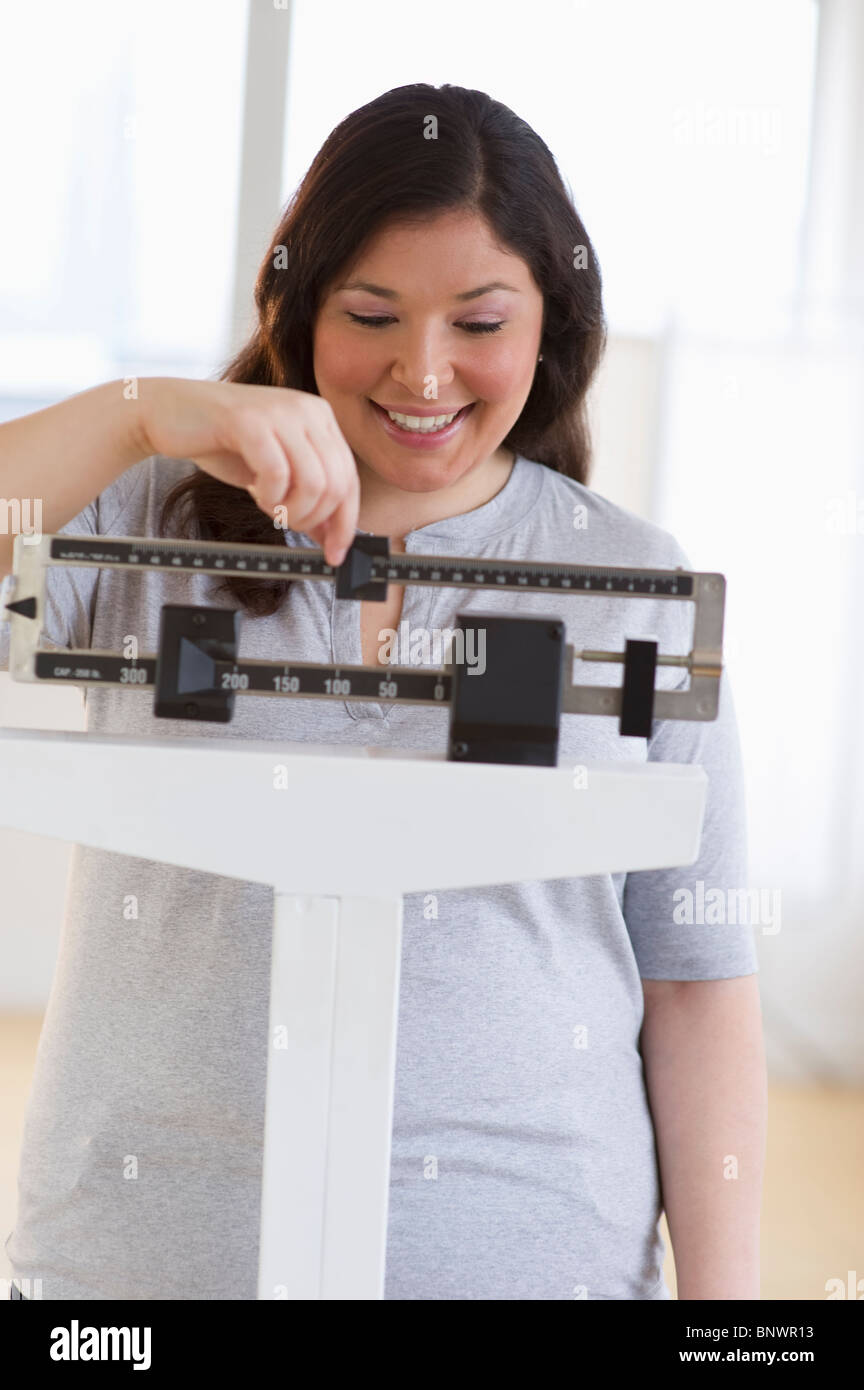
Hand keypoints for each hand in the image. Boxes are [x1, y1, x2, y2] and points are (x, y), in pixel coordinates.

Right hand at [139, 377, 359, 565]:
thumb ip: (305, 497)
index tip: (335, 554)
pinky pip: (278, 474)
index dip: (346, 523)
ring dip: (290, 510)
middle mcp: (308, 410)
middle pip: (337, 485)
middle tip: (286, 523)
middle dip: (314, 520)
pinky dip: (269, 496)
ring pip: (314, 483)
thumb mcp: (274, 474)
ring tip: (267, 505)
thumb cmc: (221, 443)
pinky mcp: (250, 421)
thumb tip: (332, 536)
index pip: (350, 479)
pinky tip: (254, 492)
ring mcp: (280, 412)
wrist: (167, 414)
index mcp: (320, 418)